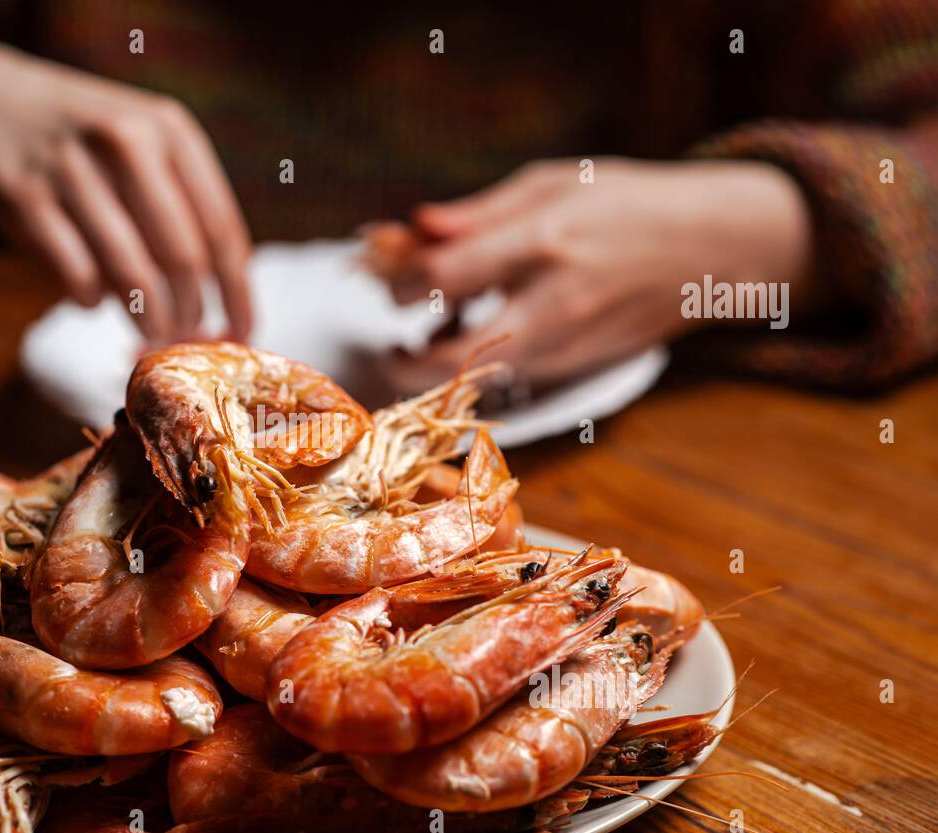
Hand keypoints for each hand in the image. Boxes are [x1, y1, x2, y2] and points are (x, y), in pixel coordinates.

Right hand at [0, 40, 252, 343]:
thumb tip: (219, 301)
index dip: (239, 292)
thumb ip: (180, 206)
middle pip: (183, 258)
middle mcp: (126, 140)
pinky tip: (90, 300)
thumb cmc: (79, 141)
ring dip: (146, 319)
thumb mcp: (139, 144)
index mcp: (169, 129)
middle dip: (189, 313)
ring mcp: (73, 167)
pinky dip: (90, 301)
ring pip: (132, 274)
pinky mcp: (25, 195)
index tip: (243, 333)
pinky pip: (77, 275)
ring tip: (148, 333)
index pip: (222, 228)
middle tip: (183, 337)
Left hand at [376, 158, 816, 389]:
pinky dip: (480, 361)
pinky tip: (482, 327)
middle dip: (403, 361)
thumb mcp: (555, 183)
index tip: (386, 275)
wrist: (716, 249)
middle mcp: (551, 303)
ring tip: (435, 327)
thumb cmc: (629, 202)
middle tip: (393, 341)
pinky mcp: (575, 368)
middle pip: (449, 359)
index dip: (397, 281)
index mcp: (542, 242)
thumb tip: (414, 229)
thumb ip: (479, 213)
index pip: (440, 278)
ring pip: (475, 378)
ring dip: (440, 364)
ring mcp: (566, 345)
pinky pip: (507, 376)